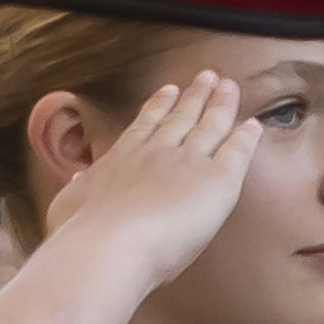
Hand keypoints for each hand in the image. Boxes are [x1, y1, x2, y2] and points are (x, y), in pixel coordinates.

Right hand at [40, 72, 259, 291]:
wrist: (106, 247)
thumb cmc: (80, 236)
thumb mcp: (69, 206)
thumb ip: (79, 192)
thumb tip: (77, 181)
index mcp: (121, 158)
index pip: (145, 126)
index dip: (159, 105)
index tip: (168, 90)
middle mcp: (156, 153)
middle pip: (181, 117)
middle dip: (195, 95)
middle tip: (207, 76)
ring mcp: (187, 162)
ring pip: (210, 126)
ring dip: (221, 104)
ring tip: (230, 87)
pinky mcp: (216, 180)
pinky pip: (236, 152)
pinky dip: (246, 137)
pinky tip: (254, 126)